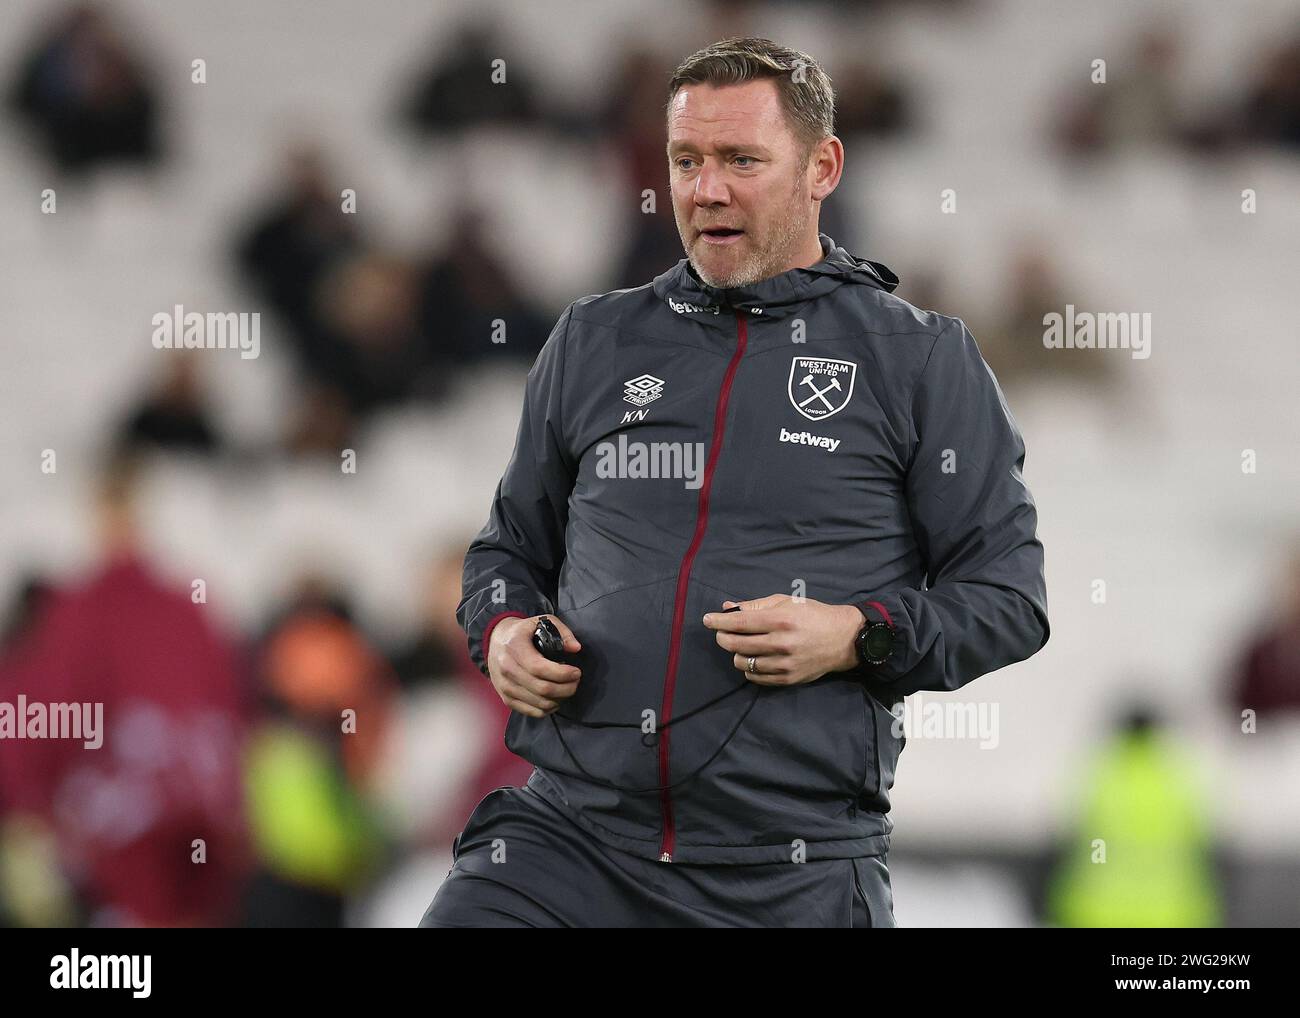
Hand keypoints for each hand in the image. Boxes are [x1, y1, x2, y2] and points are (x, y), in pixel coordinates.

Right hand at [486, 614, 581, 717]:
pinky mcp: (506, 699)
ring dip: (560, 699)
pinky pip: (532, 712)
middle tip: (575, 681)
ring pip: (539, 703)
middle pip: (542, 689)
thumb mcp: (540, 621)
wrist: (495, 640)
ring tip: (567, 689)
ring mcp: (505, 686)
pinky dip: (548, 709)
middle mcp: (507, 669)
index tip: (576, 672)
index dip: (562, 674)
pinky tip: (555, 699)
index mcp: (515, 648)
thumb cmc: (521, 632)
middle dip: (566, 688)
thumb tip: (575, 648)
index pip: (540, 668)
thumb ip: (562, 632)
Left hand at [702, 594, 861, 685]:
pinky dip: (749, 668)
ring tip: (741, 646)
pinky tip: (753, 658)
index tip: (707, 619)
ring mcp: (784, 664)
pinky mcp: (788, 679)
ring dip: (736, 653)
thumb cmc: (812, 615)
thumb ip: (755, 606)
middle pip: (736, 644)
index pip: (740, 623)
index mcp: (780, 620)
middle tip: (722, 632)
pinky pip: (756, 677)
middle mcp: (781, 643)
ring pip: (743, 663)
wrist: (843, 639)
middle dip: (723, 637)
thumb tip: (728, 608)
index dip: (719, 621)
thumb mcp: (786, 602)